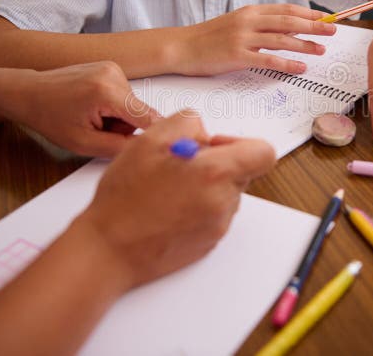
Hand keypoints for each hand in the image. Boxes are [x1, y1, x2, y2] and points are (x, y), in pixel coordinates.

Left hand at [8, 61, 160, 157]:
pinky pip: (123, 95)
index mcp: (107, 92)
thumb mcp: (83, 143)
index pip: (147, 117)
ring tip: (90, 116)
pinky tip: (91, 106)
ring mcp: (112, 68)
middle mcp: (113, 74)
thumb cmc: (49, 116)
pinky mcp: (110, 67)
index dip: (152, 134)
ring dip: (116, 116)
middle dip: (122, 126)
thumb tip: (144, 146)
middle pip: (139, 112)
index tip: (154, 146)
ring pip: (132, 105)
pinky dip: (112, 105)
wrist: (29, 92)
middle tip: (96, 129)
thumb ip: (118, 147)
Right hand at [76, 112, 275, 289]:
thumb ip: (186, 123)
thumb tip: (204, 132)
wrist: (109, 249)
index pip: (263, 153)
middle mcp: (223, 202)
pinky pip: (214, 215)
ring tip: (168, 190)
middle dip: (217, 164)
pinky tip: (168, 208)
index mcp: (215, 173)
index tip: (214, 146)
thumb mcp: (149, 139)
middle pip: (242, 172)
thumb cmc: (124, 197)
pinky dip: (198, 207)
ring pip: (226, 194)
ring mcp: (218, 226)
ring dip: (206, 186)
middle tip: (180, 166)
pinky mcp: (209, 243)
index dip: (240, 143)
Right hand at [172, 4, 336, 75]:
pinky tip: (300, 67)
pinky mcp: (236, 56)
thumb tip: (288, 30)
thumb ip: (261, 26)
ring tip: (321, 50)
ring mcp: (242, 38)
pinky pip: (268, 59)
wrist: (182, 47)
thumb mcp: (236, 24)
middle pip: (288, 21)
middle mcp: (248, 21)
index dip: (308, 13)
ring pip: (281, 39)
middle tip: (333, 31)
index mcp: (250, 11)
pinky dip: (287, 63)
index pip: (285, 9)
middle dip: (313, 26)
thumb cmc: (210, 38)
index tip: (326, 18)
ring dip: (305, 44)